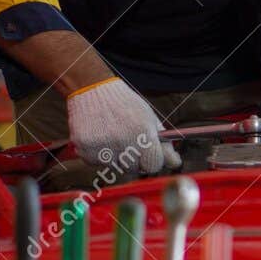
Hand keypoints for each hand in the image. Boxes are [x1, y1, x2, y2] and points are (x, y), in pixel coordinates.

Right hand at [65, 77, 181, 173]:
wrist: (93, 89)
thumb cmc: (125, 104)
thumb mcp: (149, 119)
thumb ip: (164, 144)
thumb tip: (175, 164)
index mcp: (143, 134)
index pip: (154, 165)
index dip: (153, 161)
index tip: (149, 155)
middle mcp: (123, 142)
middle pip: (134, 170)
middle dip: (134, 161)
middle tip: (127, 142)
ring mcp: (103, 147)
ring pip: (114, 167)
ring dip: (115, 157)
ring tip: (112, 135)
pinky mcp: (85, 149)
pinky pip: (95, 162)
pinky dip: (97, 154)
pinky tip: (99, 136)